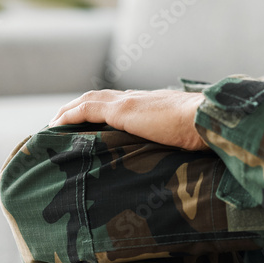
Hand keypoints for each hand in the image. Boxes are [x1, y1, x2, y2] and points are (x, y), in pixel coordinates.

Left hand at [49, 89, 208, 150]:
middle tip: (64, 123)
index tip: (96, 124)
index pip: (125, 103)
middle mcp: (141, 98)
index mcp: (158, 104)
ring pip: (90, 100)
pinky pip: (86, 109)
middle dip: (82, 108)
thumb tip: (191, 164)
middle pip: (103, 98)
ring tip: (54, 125)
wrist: (209, 120)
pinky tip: (55, 125)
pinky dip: (69, 115)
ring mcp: (131, 102)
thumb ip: (184, 144)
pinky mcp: (122, 110)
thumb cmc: (208, 134)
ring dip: (69, 110)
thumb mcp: (193, 139)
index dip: (107, 110)